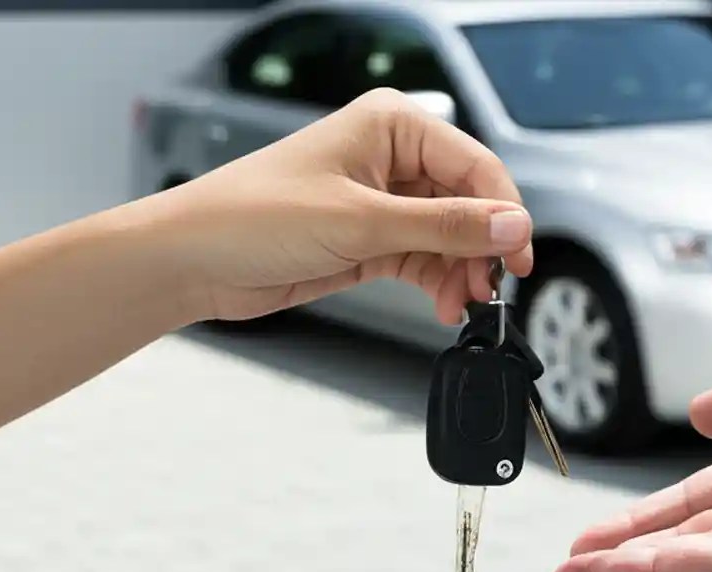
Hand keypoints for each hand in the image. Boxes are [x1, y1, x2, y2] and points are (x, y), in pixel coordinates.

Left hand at [159, 88, 532, 323]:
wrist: (192, 260)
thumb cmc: (252, 216)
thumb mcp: (361, 222)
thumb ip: (444, 226)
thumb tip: (512, 226)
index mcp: (392, 125)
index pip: (475, 165)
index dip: (504, 212)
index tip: (518, 256)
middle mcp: (392, 157)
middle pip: (469, 203)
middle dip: (481, 249)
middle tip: (489, 288)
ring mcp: (383, 200)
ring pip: (451, 236)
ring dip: (462, 272)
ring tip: (460, 304)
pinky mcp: (372, 239)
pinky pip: (427, 259)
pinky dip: (440, 283)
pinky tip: (443, 305)